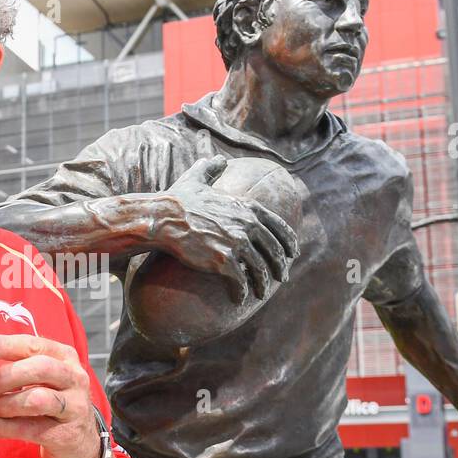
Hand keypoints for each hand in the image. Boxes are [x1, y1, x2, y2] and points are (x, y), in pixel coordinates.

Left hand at [0, 334, 101, 457]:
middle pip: (39, 369)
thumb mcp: (46, 378)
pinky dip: (6, 428)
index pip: (34, 345)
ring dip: (7, 404)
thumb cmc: (56, 402)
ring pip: (36, 399)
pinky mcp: (65, 435)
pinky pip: (31, 429)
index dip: (6, 345)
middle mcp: (74, 379)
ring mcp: (73, 407)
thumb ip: (21, 366)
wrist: (82, 441)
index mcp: (65, 358)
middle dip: (5, 376)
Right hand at [152, 155, 298, 302]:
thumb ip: (211, 169)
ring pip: (260, 270)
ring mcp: (238, 244)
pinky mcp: (224, 261)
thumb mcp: (198, 178)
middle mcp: (248, 225)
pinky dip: (242, 292)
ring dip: (263, 284)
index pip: (280, 227)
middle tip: (281, 277)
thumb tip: (218, 159)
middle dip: (280, 267)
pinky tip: (240, 298)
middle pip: (274, 251)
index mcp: (248, 208)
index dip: (289, 242)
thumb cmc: (178, 200)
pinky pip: (240, 281)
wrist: (164, 219)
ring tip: (261, 293)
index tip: (293, 253)